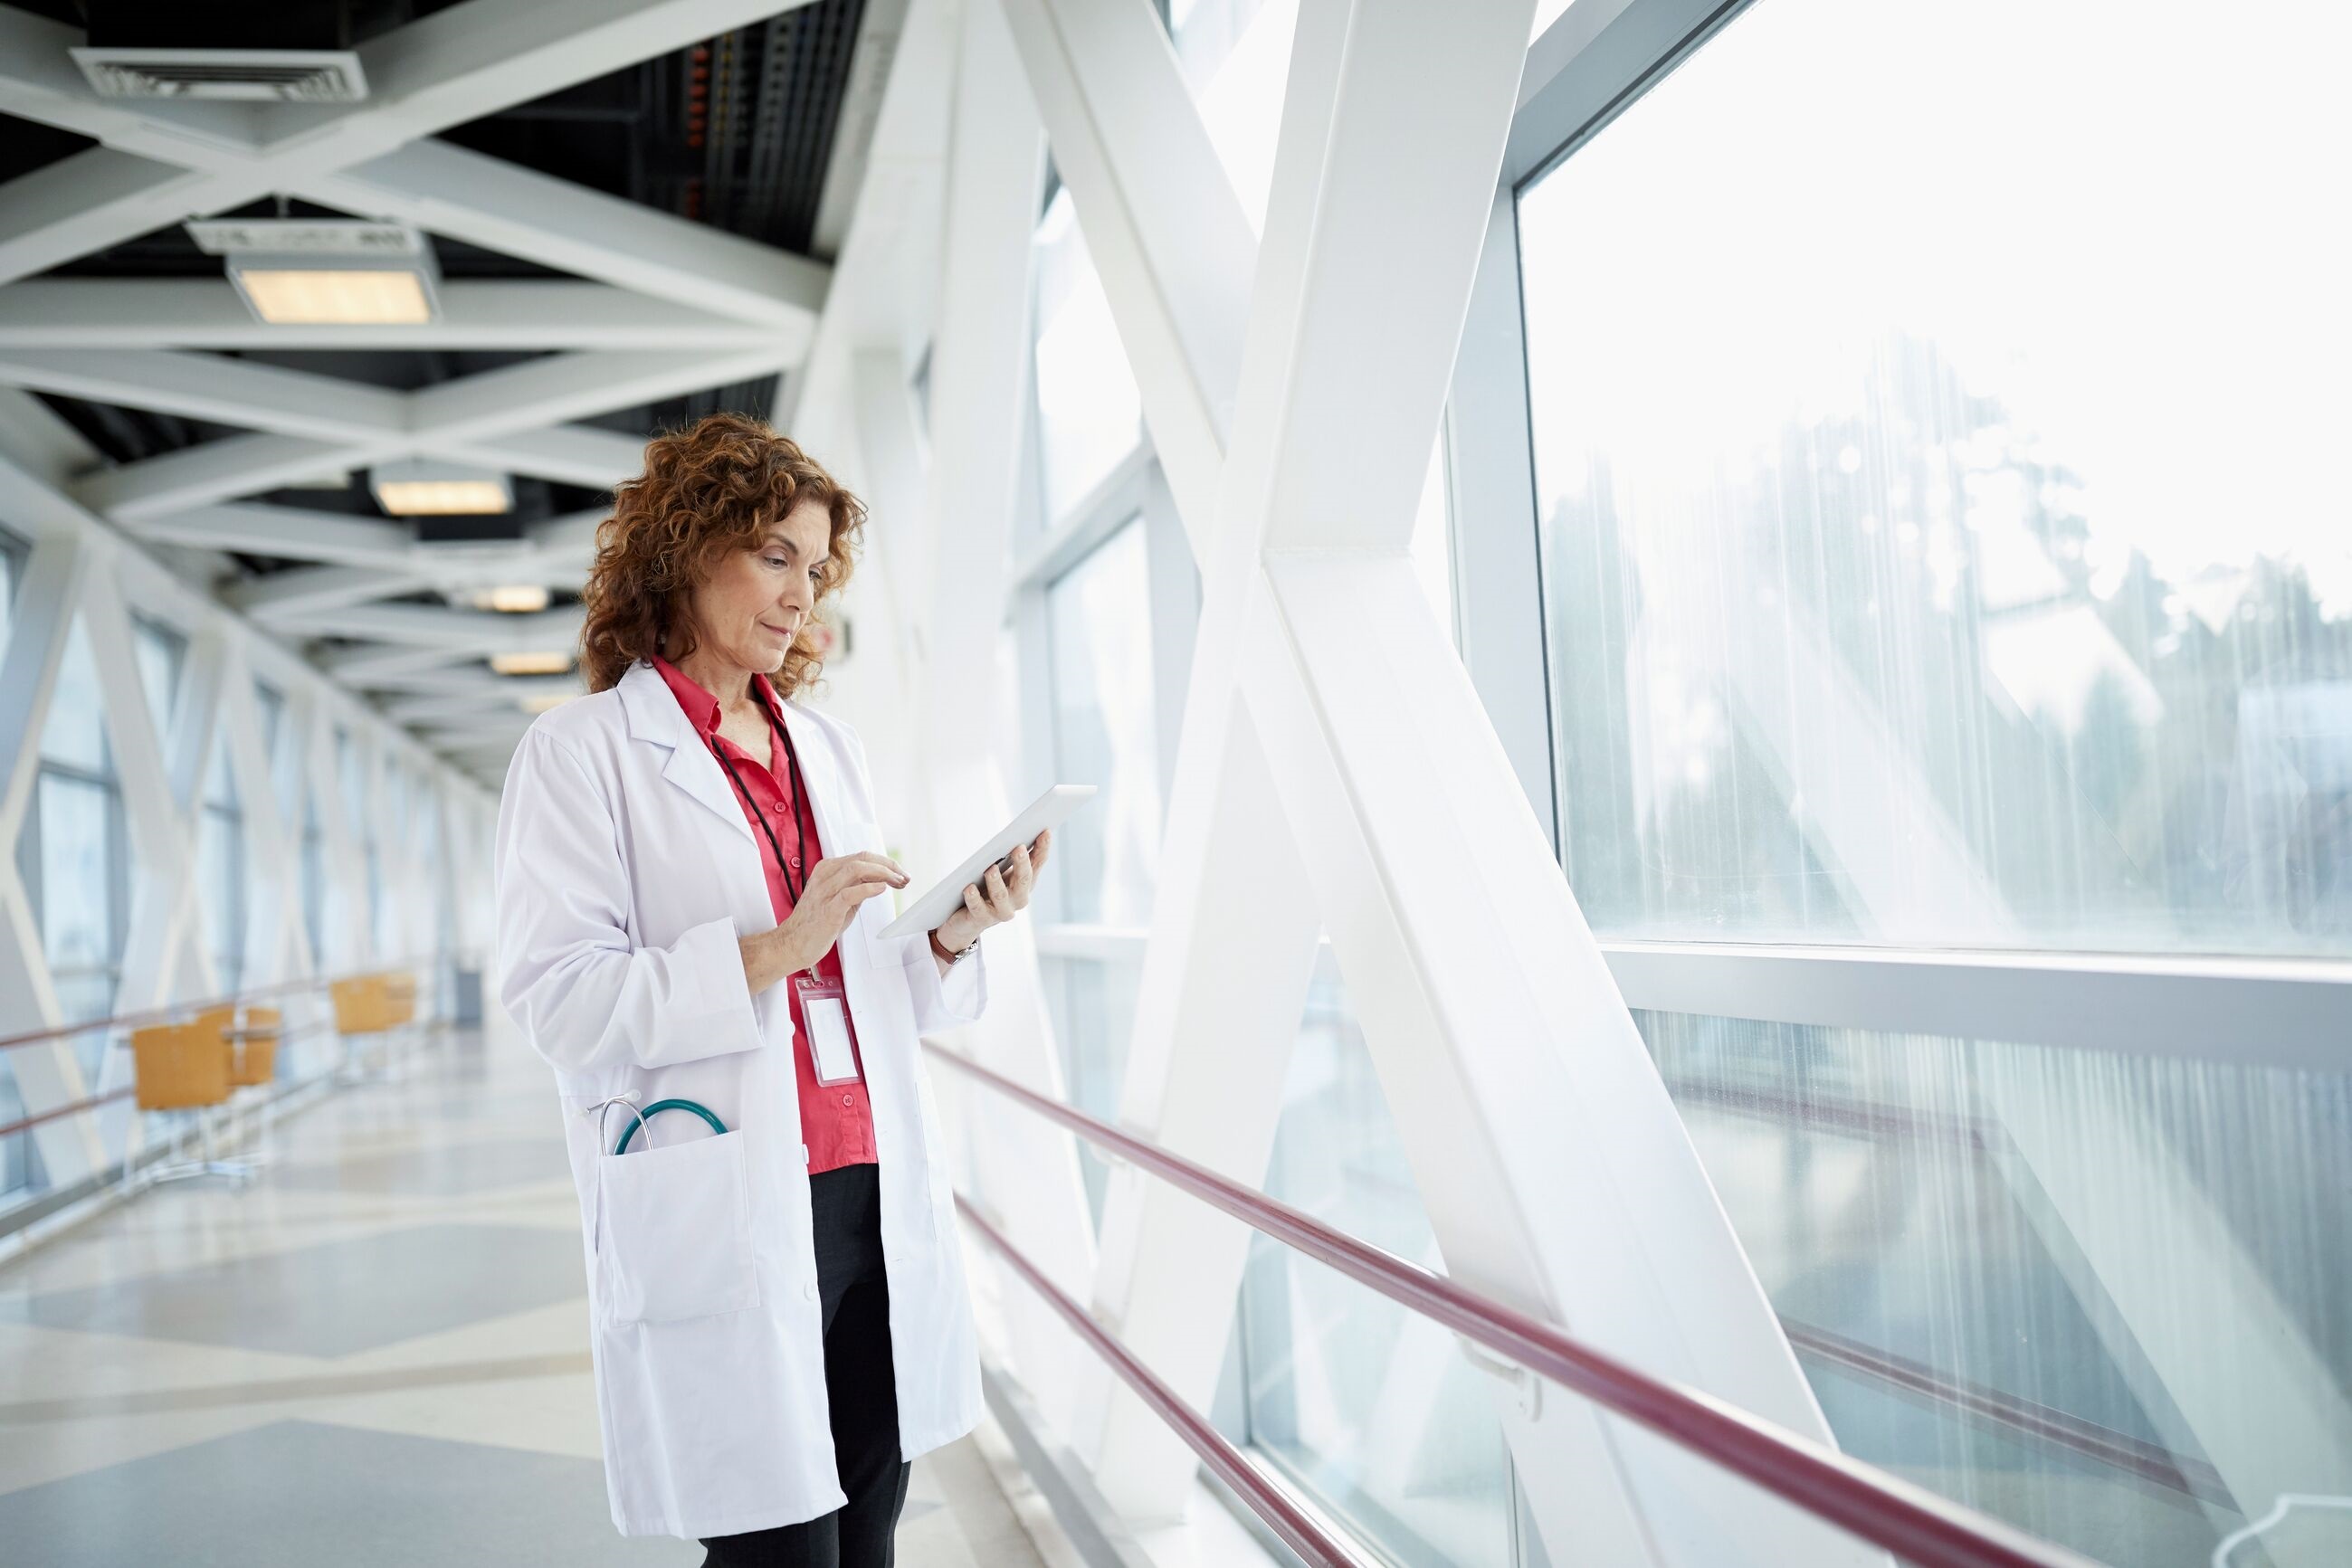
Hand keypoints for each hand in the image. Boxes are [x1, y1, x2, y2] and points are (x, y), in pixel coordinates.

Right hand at [742, 852, 906, 991]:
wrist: (792, 944)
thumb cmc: (816, 923)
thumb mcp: (839, 899)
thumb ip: (856, 887)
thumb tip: (879, 880)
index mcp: (828, 869)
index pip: (862, 857)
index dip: (885, 863)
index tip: (900, 873)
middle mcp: (825, 876)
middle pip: (863, 858)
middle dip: (889, 865)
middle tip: (905, 877)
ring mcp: (825, 891)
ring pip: (857, 869)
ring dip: (883, 873)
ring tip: (898, 881)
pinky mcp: (828, 909)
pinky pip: (850, 893)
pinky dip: (869, 888)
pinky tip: (882, 889)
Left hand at [933, 829, 1049, 957]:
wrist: (968, 919)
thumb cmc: (988, 888)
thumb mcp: (1003, 871)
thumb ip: (1013, 857)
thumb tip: (1020, 833)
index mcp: (1026, 883)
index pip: (1037, 864)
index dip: (1042, 848)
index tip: (1045, 831)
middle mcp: (1018, 899)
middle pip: (1023, 880)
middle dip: (1022, 864)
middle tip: (1018, 848)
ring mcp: (1001, 911)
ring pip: (1001, 896)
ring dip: (996, 882)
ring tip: (990, 869)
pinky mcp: (982, 919)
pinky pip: (978, 908)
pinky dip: (974, 898)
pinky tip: (969, 888)